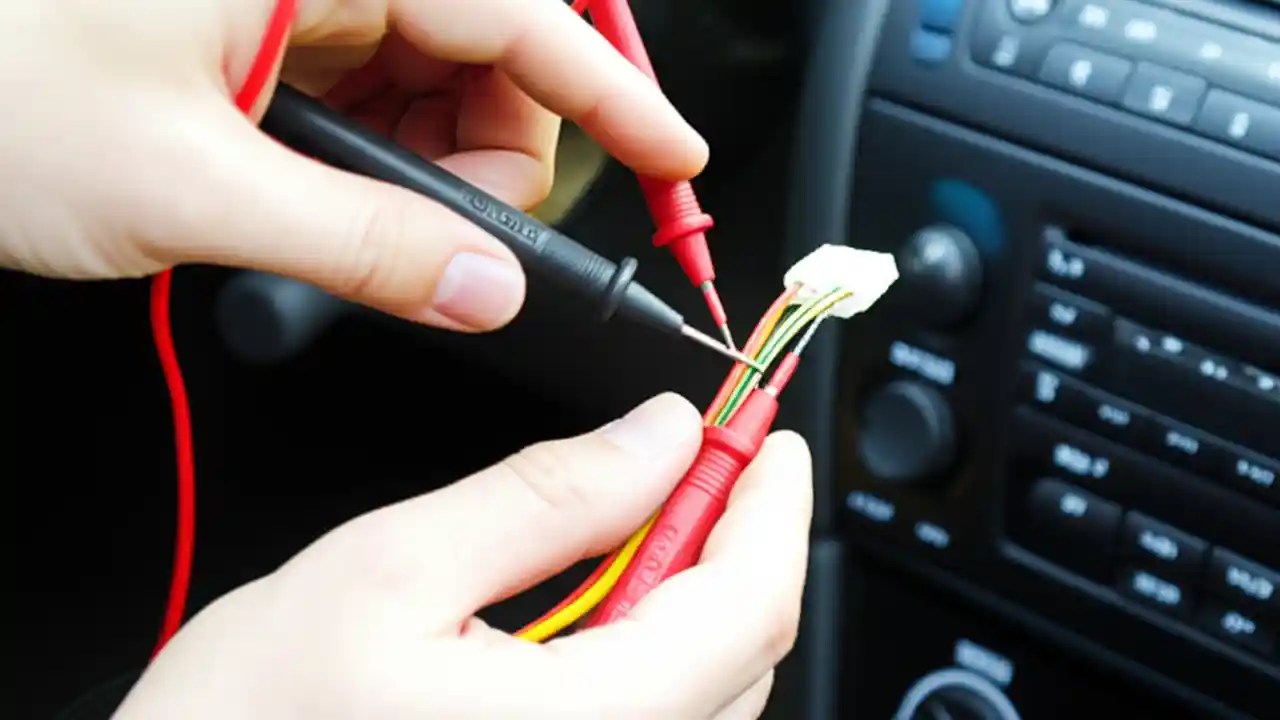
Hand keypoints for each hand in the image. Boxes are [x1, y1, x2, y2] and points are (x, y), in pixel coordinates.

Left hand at [0, 0, 707, 330]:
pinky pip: (363, 82)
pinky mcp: (248, 25)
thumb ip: (363, 246)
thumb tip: (483, 286)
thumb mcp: (189, 190)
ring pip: (429, 69)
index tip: (674, 158)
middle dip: (504, 148)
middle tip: (475, 241)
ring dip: (441, 157)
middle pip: (484, 44)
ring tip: (388, 228)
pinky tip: (341, 195)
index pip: (519, 16)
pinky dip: (380, 150)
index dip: (613, 96)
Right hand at [114, 394, 812, 718]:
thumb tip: (655, 438)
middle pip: (745, 647)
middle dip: (737, 535)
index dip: (774, 505)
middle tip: (707, 456)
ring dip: (697, 589)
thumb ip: (542, 499)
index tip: (768, 438)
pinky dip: (656, 644)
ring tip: (645, 515)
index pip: (751, 604)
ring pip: (708, 688)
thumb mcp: (388, 573)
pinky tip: (601, 602)